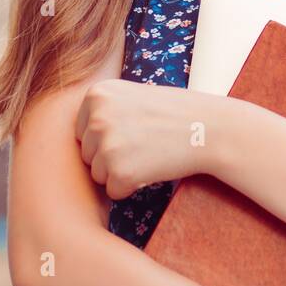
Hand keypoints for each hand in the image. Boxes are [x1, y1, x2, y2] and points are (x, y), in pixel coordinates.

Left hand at [74, 79, 220, 199]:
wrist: (210, 127)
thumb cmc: (175, 113)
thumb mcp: (132, 97)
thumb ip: (102, 110)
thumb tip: (74, 137)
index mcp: (96, 94)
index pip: (82, 131)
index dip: (109, 137)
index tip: (136, 129)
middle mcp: (96, 117)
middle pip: (87, 154)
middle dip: (113, 156)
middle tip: (147, 141)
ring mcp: (107, 144)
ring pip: (98, 174)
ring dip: (122, 171)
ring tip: (151, 153)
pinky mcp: (119, 171)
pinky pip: (113, 191)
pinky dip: (132, 186)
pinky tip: (153, 167)